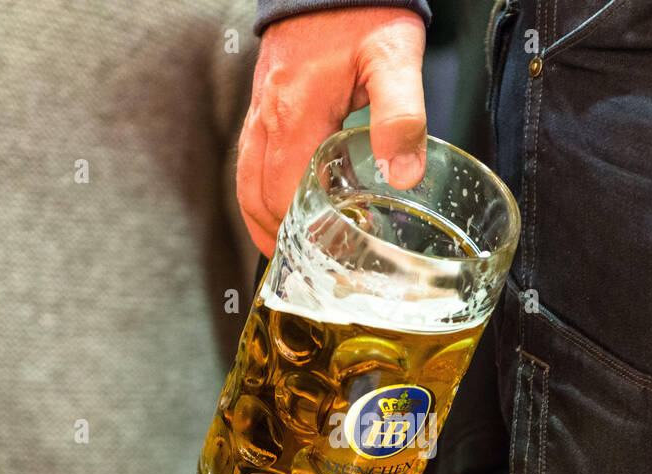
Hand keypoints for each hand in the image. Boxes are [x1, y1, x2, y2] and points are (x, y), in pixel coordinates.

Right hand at [237, 7, 427, 255]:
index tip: (329, 259)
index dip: (303, 234)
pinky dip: (261, 195)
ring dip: (264, 222)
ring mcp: (260, 113)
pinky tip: (283, 210)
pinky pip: (249, 163)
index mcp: (296, 114)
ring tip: (292, 253)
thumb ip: (401, 115)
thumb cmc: (363, 12)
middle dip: (280, 239)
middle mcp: (268, 118)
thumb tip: (405, 174)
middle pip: (257, 198)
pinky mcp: (263, 108)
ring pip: (246, 184)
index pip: (285, 195)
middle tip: (312, 270)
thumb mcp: (395, 58)